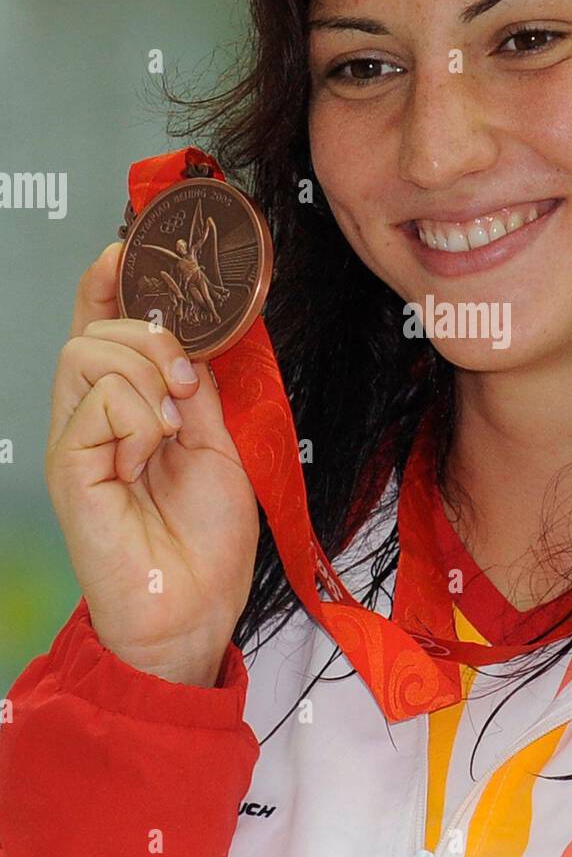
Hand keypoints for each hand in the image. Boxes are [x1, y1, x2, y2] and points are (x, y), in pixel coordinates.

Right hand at [44, 242, 259, 685]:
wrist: (196, 608)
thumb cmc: (206, 537)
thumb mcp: (217, 443)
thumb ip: (196, 388)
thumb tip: (191, 336)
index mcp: (126, 408)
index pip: (101, 326)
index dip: (108, 282)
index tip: (126, 248)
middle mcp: (91, 419)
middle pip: (95, 329)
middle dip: (151, 336)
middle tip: (184, 386)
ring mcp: (76, 442)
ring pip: (88, 353)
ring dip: (146, 377)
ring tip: (170, 427)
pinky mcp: (69, 468)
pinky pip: (98, 402)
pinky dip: (139, 419)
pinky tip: (149, 456)